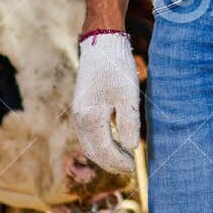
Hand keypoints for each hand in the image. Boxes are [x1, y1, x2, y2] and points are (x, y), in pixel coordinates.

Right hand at [72, 30, 140, 173]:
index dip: (118, 162)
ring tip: (122, 159)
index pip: (103, 151)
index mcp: (90, 119)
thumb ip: (128, 125)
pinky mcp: (82, 105)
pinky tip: (113, 141)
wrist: (102, 44)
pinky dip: (99, 142)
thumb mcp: (128, 98)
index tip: (134, 167)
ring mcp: (79, 111)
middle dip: (110, 163)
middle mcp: (80, 118)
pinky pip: (88, 132)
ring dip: (104, 154)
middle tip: (129, 168)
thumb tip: (129, 147)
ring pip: (89, 143)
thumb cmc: (117, 69)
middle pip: (93, 151)